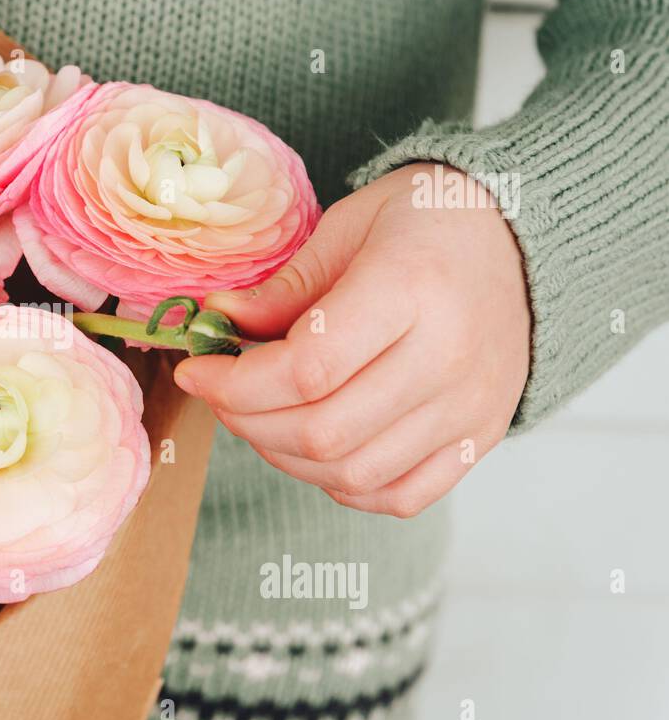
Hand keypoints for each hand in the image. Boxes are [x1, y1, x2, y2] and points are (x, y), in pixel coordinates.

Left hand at [174, 163, 529, 517]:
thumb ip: (283, 288)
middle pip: (323, 429)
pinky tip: (315, 448)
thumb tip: (216, 321)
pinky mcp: (479, 438)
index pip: (307, 369)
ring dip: (284, 455)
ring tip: (260, 417)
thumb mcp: (348, 228)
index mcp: (413, 289)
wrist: (523, 242)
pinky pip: (398, 495)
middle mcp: (449, 357)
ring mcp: (470, 407)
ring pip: (352, 470)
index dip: (234, 382)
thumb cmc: (424, 224)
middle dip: (247, 420)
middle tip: (221, 393)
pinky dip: (342, 483)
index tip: (196, 370)